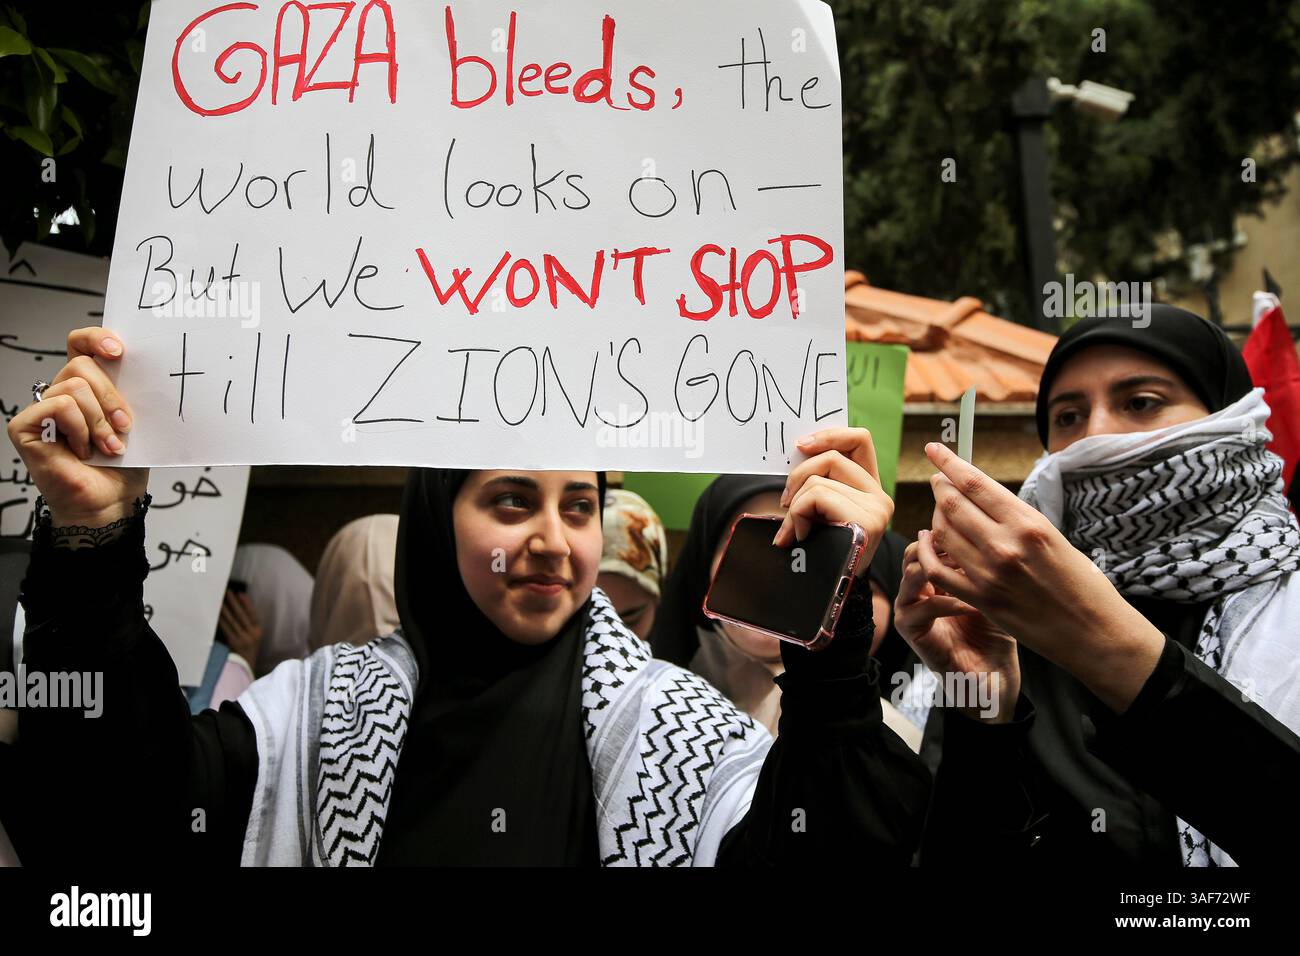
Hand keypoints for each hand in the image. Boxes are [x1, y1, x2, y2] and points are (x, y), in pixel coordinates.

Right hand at [7, 327, 147, 526]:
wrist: (110, 501)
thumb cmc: (122, 465)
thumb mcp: (133, 420)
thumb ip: (129, 391)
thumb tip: (144, 365)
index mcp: (87, 386)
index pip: (81, 344)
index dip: (96, 337)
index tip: (119, 350)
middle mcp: (61, 393)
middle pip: (82, 365)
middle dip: (111, 396)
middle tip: (125, 426)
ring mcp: (41, 408)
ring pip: (74, 385)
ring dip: (99, 420)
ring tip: (107, 446)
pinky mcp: (24, 425)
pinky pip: (59, 405)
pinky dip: (79, 428)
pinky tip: (81, 450)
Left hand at [218, 589, 262, 666]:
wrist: (245, 668)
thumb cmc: (247, 651)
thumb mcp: (253, 638)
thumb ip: (248, 626)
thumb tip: (237, 610)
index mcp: (258, 631)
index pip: (253, 614)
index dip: (246, 603)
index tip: (240, 593)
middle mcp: (252, 634)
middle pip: (241, 615)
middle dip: (234, 603)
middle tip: (227, 592)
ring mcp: (243, 639)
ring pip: (233, 621)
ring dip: (225, 609)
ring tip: (220, 600)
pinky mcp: (234, 643)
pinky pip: (226, 629)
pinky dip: (221, 620)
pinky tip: (217, 614)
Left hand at [773, 427, 892, 575]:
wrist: (830, 596)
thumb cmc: (821, 552)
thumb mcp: (820, 512)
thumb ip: (819, 483)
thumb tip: (797, 451)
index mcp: (870, 487)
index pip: (860, 439)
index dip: (830, 434)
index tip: (800, 445)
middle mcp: (880, 495)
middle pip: (832, 456)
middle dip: (797, 475)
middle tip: (784, 502)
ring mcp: (876, 508)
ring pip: (818, 481)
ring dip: (794, 506)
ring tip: (792, 531)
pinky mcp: (867, 521)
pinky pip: (817, 497)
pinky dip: (797, 515)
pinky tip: (799, 536)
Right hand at [895, 533, 1018, 721]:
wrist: (994, 680)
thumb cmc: (997, 637)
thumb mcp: (994, 593)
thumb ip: (982, 566)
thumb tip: (990, 532)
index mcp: (934, 579)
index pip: (929, 543)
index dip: (949, 535)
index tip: (978, 535)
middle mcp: (918, 591)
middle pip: (913, 552)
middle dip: (941, 548)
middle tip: (971, 551)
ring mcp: (911, 610)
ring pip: (911, 574)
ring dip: (943, 570)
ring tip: (970, 574)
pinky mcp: (911, 633)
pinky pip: (919, 607)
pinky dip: (947, 603)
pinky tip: (971, 606)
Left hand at [917, 442, 1163, 712]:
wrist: (1093, 631)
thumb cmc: (1082, 583)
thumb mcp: (1053, 537)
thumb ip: (1016, 520)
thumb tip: (983, 500)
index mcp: (1028, 523)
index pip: (975, 483)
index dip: (949, 463)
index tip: (934, 449)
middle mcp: (1005, 545)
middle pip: (952, 504)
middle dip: (940, 487)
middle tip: (938, 481)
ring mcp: (989, 573)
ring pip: (942, 534)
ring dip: (935, 518)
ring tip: (939, 511)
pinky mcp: (980, 599)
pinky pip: (938, 570)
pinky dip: (929, 552)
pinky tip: (929, 543)